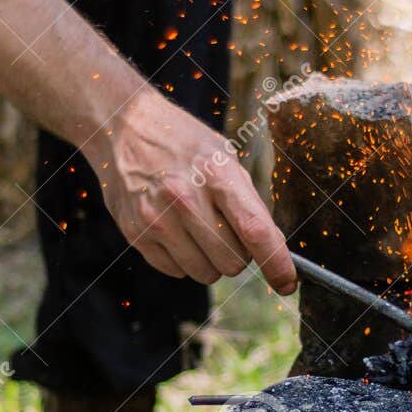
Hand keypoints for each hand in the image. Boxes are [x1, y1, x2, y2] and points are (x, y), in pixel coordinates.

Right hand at [91, 93, 296, 294]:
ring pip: (206, 273)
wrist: (123, 128)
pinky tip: (175, 230)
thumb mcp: (223, 157)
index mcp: (216, 173)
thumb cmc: (183, 143)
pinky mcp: (136, 234)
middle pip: (233, 261)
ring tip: (198, 228)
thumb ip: (248, 201)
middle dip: (238, 254)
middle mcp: (184, 198)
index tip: (287, 283)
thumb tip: (273, 247)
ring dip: (211, 261)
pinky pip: (177, 272)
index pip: (255, 230)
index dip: (277, 263)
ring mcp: (156, 218)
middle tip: (225, 228)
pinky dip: (183, 260)